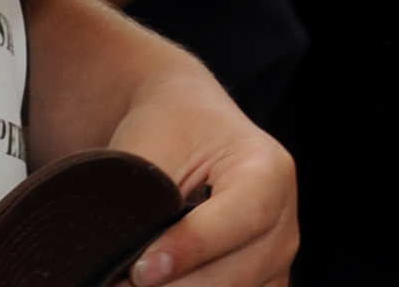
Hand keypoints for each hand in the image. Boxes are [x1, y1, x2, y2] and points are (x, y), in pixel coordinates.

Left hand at [106, 60, 298, 286]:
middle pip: (236, 274)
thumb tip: (122, 258)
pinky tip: (157, 283)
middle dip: (172, 286)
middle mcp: (282, 221)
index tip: (140, 270)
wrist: (191, 127)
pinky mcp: (263, 283)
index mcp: (268, 171)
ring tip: (127, 282)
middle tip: (116, 284)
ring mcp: (277, 259)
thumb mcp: (152, 150)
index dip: (190, 248)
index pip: (238, 220)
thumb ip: (145, 203)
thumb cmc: (172, 131)